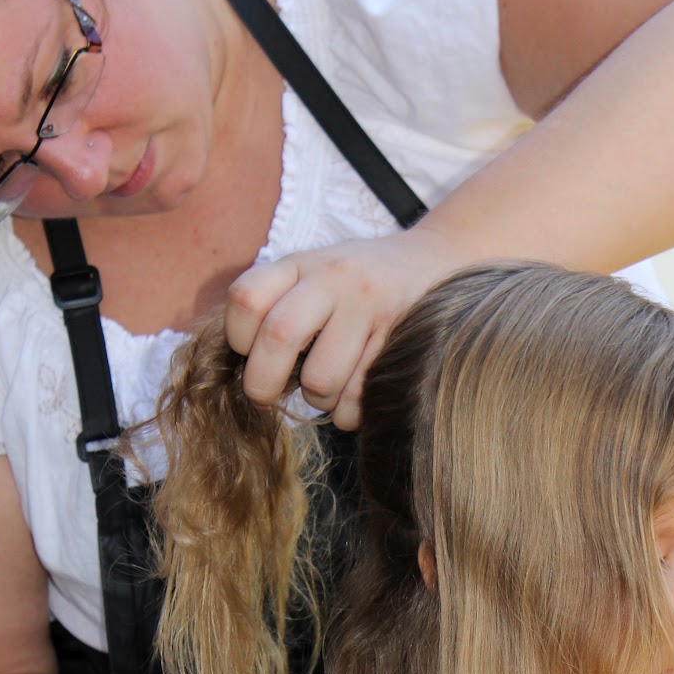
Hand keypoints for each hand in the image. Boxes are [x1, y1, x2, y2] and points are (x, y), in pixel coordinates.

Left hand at [225, 226, 459, 428]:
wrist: (436, 262)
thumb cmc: (357, 282)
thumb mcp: (313, 274)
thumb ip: (277, 306)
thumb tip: (242, 372)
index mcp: (302, 263)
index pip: (247, 297)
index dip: (238, 337)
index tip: (248, 351)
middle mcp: (335, 278)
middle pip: (280, 336)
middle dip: (263, 383)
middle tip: (265, 396)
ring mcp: (371, 307)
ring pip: (321, 379)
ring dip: (316, 399)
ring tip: (326, 386)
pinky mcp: (400, 339)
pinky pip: (358, 399)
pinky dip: (347, 411)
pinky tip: (353, 392)